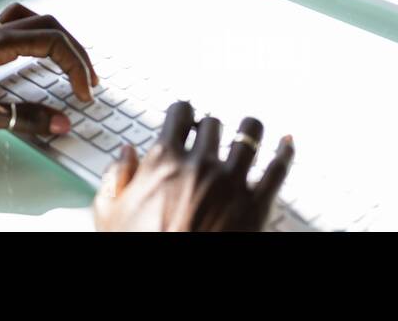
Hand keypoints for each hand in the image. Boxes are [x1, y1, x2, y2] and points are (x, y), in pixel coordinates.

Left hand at [0, 3, 97, 140]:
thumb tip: (60, 120)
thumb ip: (20, 118)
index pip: (50, 39)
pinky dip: (36, 44)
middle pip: (47, 25)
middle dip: (74, 51)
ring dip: (56, 41)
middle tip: (88, 82)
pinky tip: (36, 64)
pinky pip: (15, 34)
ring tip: (70, 66)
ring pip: (31, 22)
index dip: (75, 64)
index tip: (83, 94)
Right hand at [93, 102, 293, 230]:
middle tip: (212, 133)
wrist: (181, 285)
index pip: (179, 114)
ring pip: (250, 135)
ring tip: (251, 128)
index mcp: (164, 161)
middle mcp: (200, 164)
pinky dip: (285, 151)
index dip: (183, 112)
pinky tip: (286, 144)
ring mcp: (231, 182)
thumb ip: (115, 177)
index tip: (185, 117)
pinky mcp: (257, 204)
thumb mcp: (110, 215)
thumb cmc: (142, 248)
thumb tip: (126, 153)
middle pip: (214, 124)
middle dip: (212, 126)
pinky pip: (278, 168)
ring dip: (250, 128)